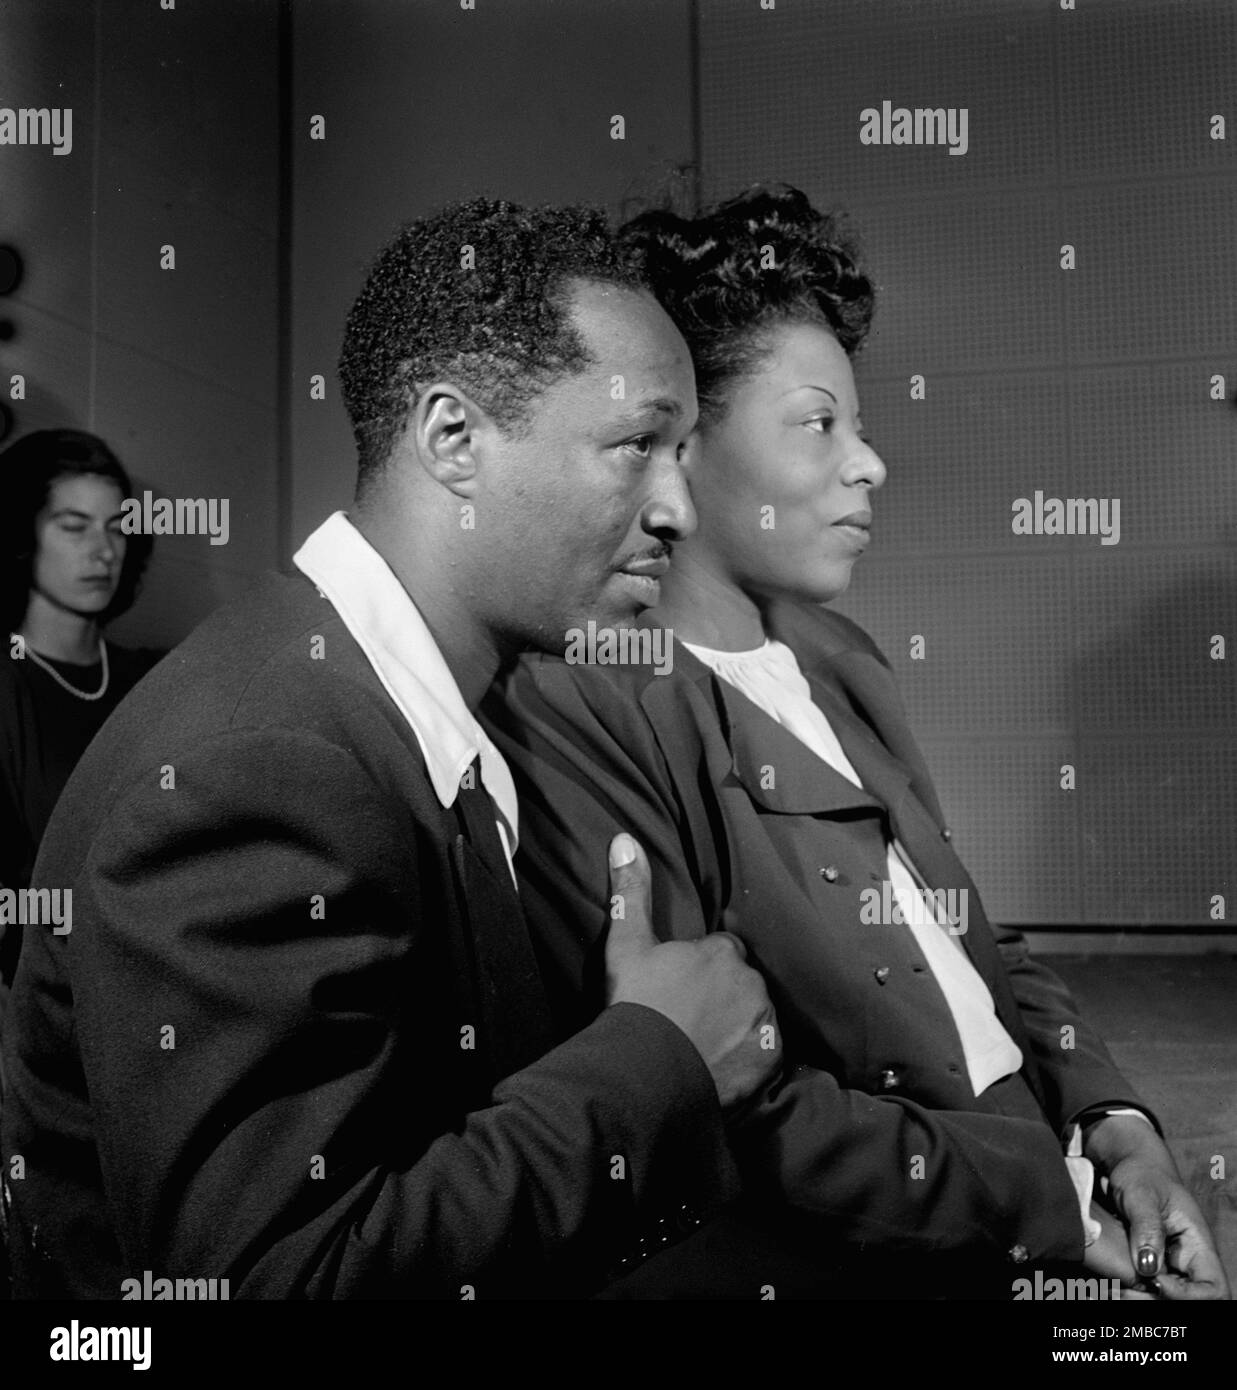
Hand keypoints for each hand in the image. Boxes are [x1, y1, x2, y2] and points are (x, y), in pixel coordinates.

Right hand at [604, 832, 780, 1108]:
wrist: (643, 1074)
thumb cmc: (635, 1005)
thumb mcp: (626, 944)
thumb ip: (630, 891)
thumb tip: (625, 839)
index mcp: (722, 953)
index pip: (722, 952)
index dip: (701, 968)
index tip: (680, 986)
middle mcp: (751, 983)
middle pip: (742, 983)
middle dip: (723, 994)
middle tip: (689, 1016)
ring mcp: (763, 1024)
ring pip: (756, 1015)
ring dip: (738, 1024)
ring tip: (704, 1044)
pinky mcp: (769, 1061)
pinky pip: (766, 1052)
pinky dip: (749, 1057)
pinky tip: (721, 1064)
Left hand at [1086, 1115, 1229, 1299]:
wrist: (1127, 1166)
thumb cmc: (1140, 1173)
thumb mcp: (1141, 1193)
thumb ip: (1147, 1227)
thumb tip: (1148, 1267)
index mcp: (1198, 1244)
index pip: (1213, 1288)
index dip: (1189, 1295)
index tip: (1155, 1281)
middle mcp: (1189, 1261)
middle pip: (1191, 1300)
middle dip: (1161, 1301)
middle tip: (1127, 1291)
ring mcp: (1170, 1266)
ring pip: (1167, 1298)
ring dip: (1144, 1299)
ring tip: (1116, 1289)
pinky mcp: (1151, 1266)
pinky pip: (1149, 1289)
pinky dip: (1134, 1291)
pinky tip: (1113, 1284)